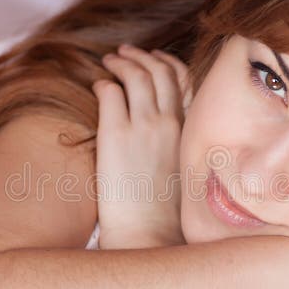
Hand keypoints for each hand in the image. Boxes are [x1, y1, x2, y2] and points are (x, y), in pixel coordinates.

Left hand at [91, 44, 191, 248]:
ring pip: (136, 76)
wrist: (149, 236)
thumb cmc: (164, 215)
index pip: (185, 81)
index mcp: (190, 132)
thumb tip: (165, 134)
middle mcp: (171, 123)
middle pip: (160, 71)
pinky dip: (104, 84)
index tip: (155, 58)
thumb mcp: (184, 173)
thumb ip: (179, 146)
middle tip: (124, 53)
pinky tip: (98, 87)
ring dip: (121, 62)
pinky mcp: (116, 135)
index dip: (169, 63)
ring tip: (108, 61)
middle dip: (141, 56)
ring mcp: (145, 127)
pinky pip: (110, 93)